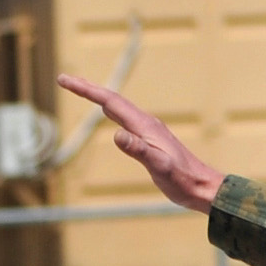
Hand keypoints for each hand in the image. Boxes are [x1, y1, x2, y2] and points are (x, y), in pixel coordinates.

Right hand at [60, 73, 223, 214]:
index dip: (86, 90)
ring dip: (97, 95)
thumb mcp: (159, 166)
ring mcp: (147, 130)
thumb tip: (116, 133)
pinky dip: (108, 108)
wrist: (202, 186)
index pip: (110, 102)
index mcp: (144, 126)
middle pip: (112, 99)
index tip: (64, 80)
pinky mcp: (148, 138)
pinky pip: (123, 117)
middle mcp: (145, 123)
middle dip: (87, 88)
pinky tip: (106, 111)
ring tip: (80, 88)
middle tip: (64, 78)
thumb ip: (138, 149)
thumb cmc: (181, 180)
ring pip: (117, 106)